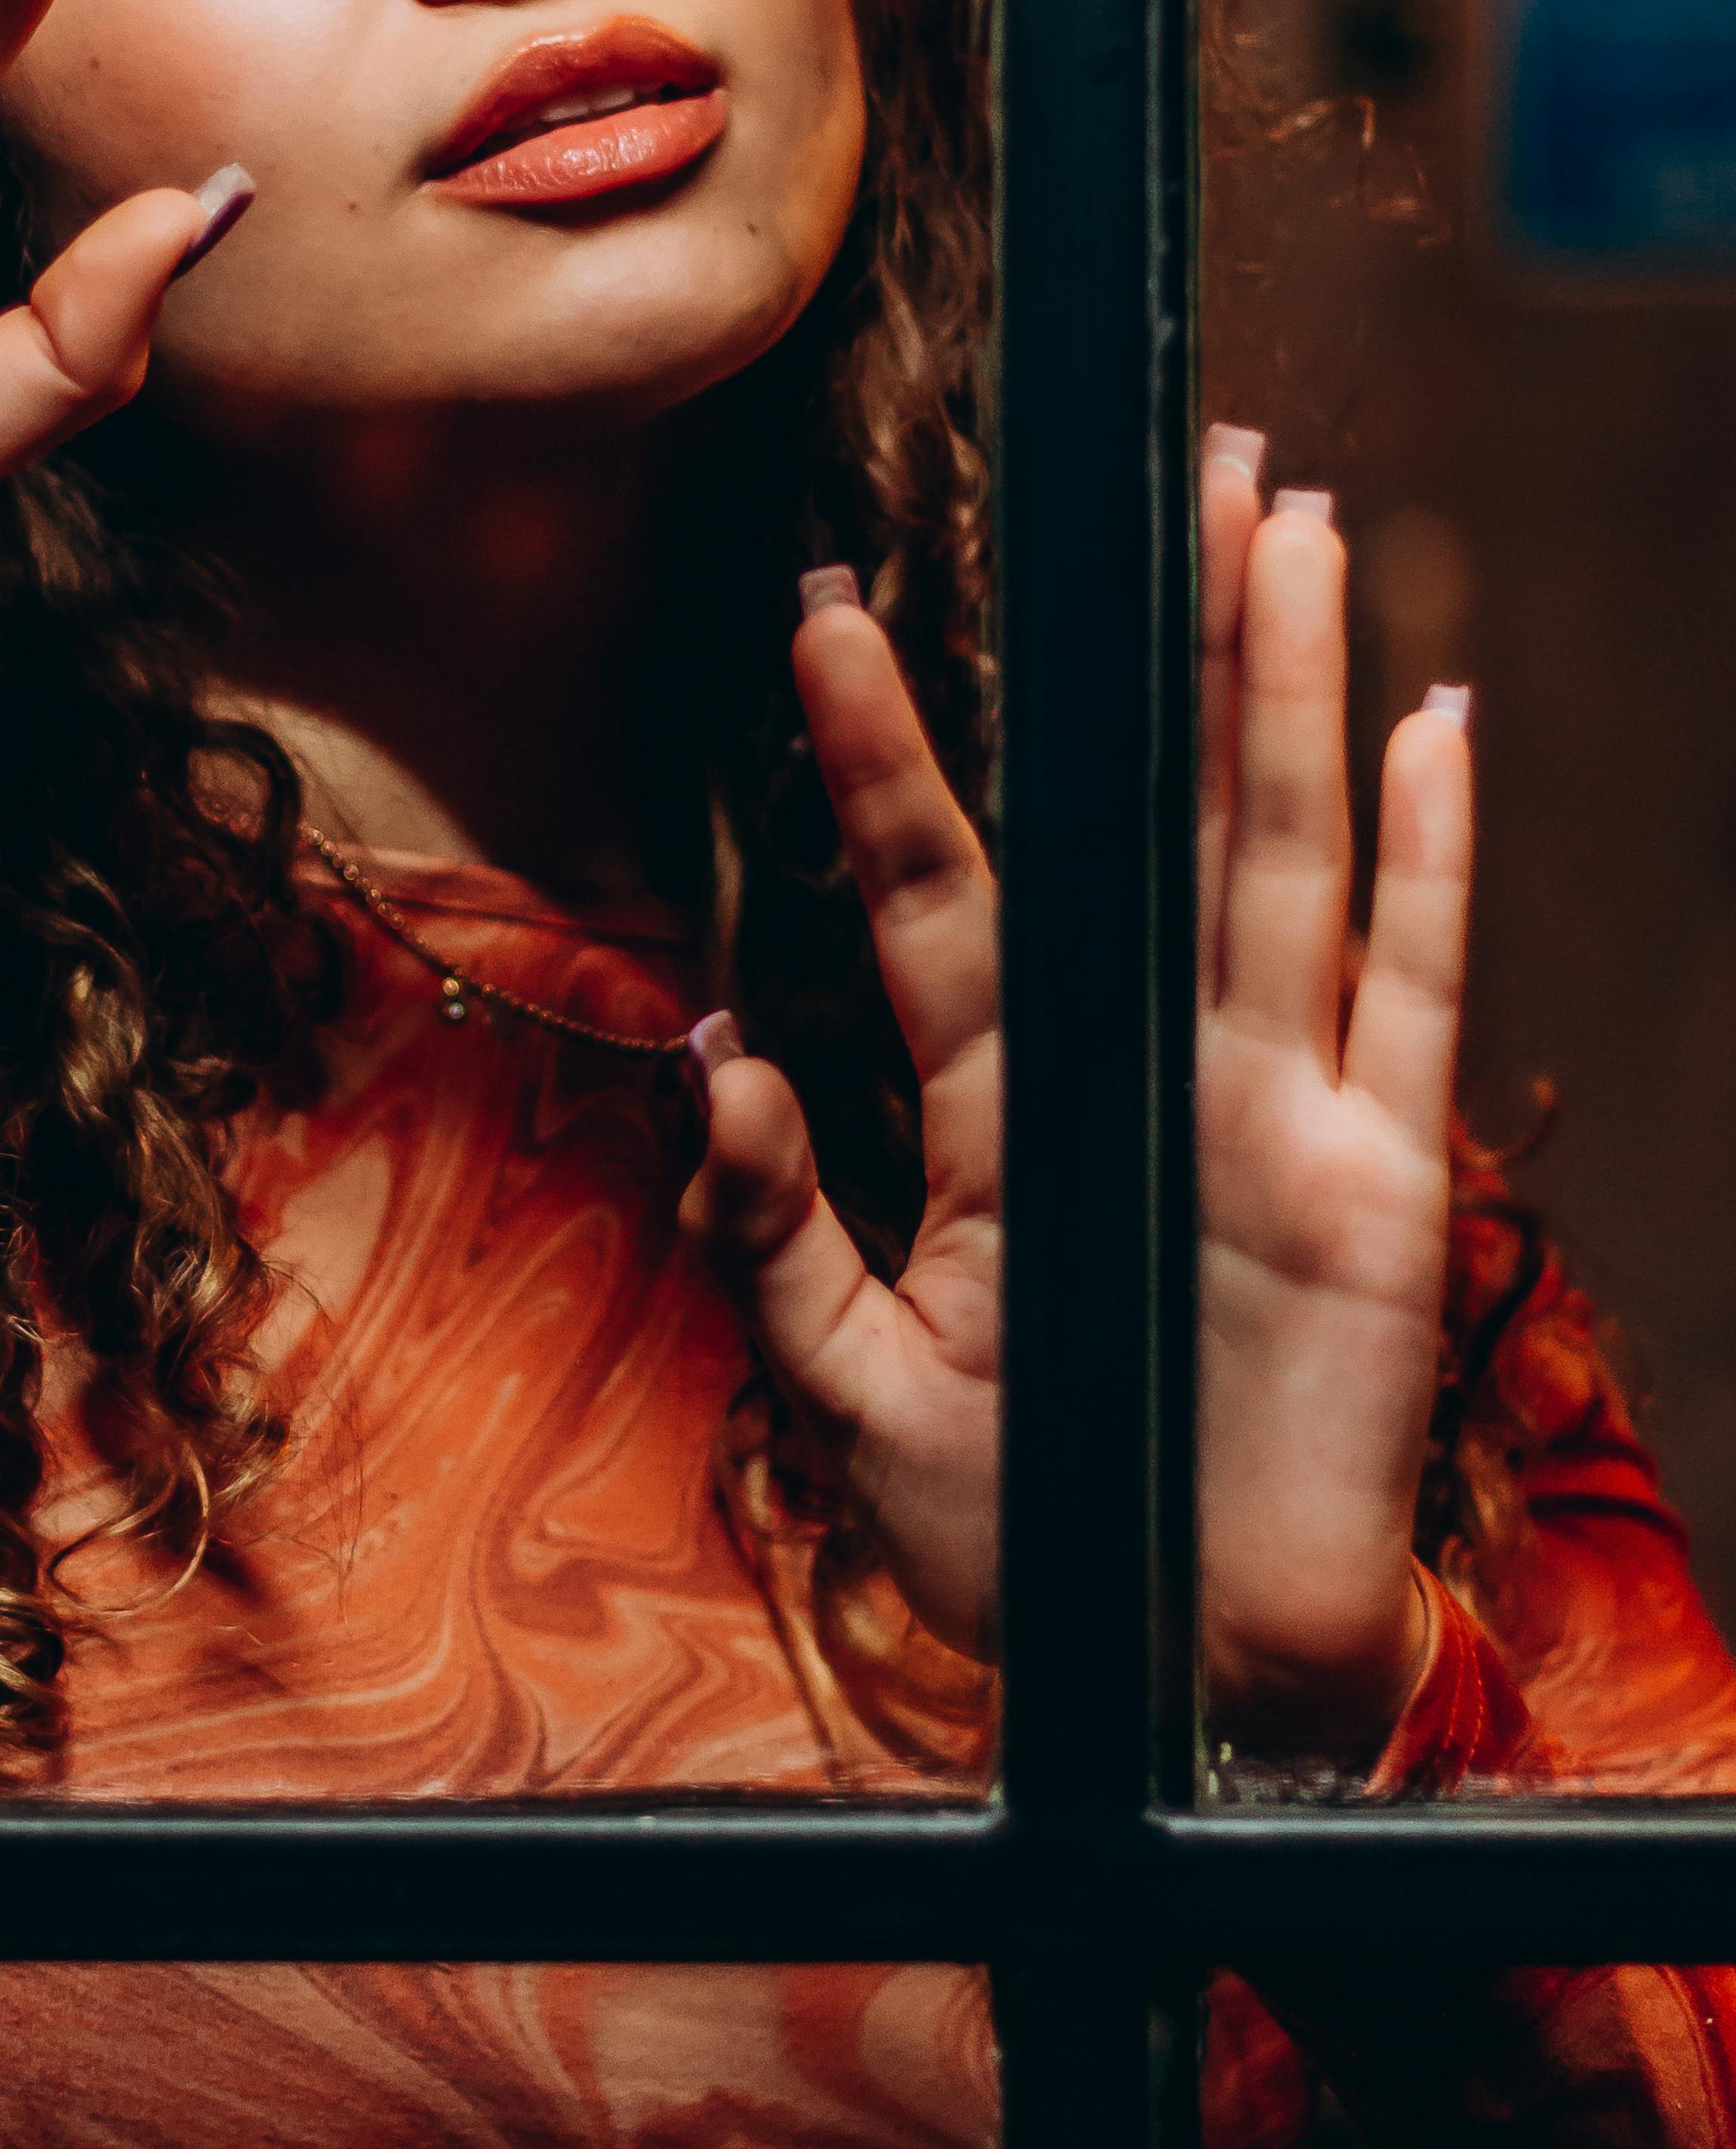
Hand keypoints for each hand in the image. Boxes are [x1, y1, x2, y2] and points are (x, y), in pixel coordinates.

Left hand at [685, 459, 1472, 1761]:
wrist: (1176, 1680)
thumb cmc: (1019, 1541)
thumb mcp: (851, 1398)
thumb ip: (774, 1233)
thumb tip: (717, 1048)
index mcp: (1006, 1105)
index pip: (939, 893)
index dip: (888, 758)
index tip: (825, 617)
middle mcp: (1142, 1065)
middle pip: (1144, 811)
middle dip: (1152, 644)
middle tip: (1163, 468)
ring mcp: (1270, 1102)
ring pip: (1278, 848)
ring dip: (1287, 686)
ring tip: (1287, 521)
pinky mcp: (1373, 1171)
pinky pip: (1408, 984)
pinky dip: (1427, 855)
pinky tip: (1431, 720)